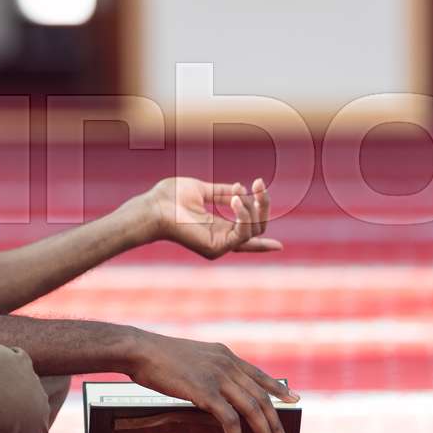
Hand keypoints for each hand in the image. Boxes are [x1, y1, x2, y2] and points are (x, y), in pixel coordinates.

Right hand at [127, 331, 299, 432]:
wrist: (140, 350)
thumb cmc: (159, 356)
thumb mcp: (193, 357)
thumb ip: (210, 369)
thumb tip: (218, 389)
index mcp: (225, 355)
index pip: (259, 375)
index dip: (278, 389)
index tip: (293, 400)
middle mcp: (227, 365)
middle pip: (261, 397)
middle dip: (275, 422)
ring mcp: (217, 377)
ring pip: (251, 409)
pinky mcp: (205, 392)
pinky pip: (229, 420)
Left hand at [144, 176, 279, 258]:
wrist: (154, 206)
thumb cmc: (170, 198)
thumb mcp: (201, 190)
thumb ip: (221, 192)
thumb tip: (240, 189)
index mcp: (216, 227)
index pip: (245, 237)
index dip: (262, 241)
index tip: (279, 246)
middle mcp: (220, 239)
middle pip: (256, 228)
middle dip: (263, 205)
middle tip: (260, 184)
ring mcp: (219, 245)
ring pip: (254, 229)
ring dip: (255, 206)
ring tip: (246, 188)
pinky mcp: (217, 247)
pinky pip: (243, 233)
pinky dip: (244, 215)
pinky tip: (236, 199)